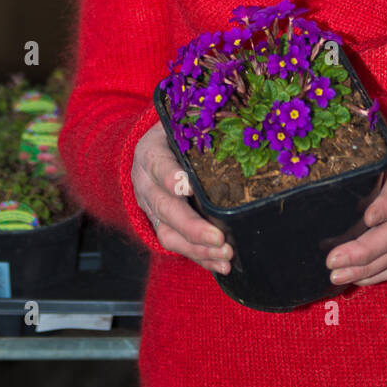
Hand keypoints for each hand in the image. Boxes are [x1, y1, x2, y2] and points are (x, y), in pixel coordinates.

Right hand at [131, 122, 232, 274]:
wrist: (147, 151)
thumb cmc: (173, 134)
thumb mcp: (179, 124)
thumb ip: (198, 125)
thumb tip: (241, 121)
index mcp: (151, 153)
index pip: (158, 165)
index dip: (171, 176)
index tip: (185, 185)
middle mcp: (146, 184)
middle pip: (165, 208)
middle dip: (192, 226)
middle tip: (218, 237)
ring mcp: (152, 209)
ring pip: (169, 234)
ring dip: (198, 248)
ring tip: (226, 255)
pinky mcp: (162, 225)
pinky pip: (178, 246)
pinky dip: (201, 258)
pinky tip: (222, 265)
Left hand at [325, 128, 386, 287]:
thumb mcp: (383, 140)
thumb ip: (366, 132)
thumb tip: (336, 117)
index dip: (385, 206)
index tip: (368, 216)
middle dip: (364, 250)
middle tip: (332, 260)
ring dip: (365, 269)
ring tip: (335, 277)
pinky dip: (375, 276)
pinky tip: (352, 281)